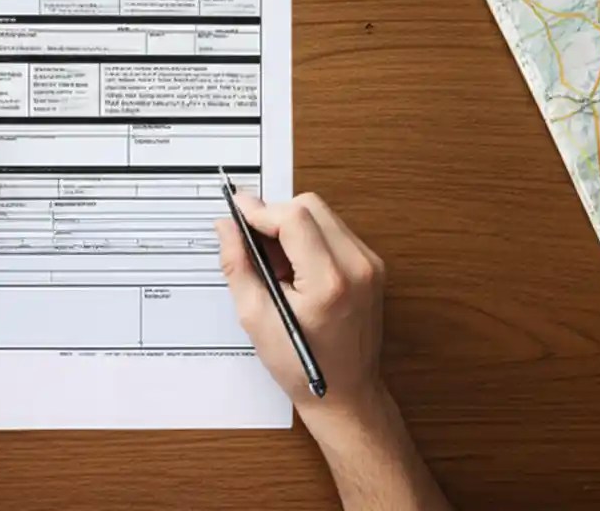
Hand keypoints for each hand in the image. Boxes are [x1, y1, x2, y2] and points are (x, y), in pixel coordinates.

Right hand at [214, 192, 385, 430]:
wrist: (346, 392)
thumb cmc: (304, 365)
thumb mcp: (256, 318)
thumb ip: (238, 265)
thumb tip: (227, 227)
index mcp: (329, 282)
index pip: (294, 217)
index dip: (260, 211)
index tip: (238, 213)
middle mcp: (357, 267)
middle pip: (310, 206)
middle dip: (275, 215)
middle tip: (253, 242)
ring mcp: (370, 264)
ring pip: (322, 214)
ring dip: (291, 226)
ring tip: (275, 263)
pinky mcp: (372, 265)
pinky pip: (334, 230)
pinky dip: (308, 237)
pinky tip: (295, 268)